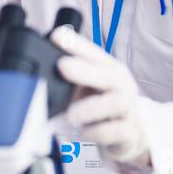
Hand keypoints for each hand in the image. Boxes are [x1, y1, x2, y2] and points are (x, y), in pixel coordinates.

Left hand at [50, 26, 149, 166]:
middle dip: (85, 69)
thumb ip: (71, 78)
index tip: (56, 37)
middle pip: (110, 74)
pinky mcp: (130, 132)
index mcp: (110, 70)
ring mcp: (129, 109)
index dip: (76, 44)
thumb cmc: (103, 107)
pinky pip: (118, 130)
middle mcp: (122, 86)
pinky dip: (98, 131)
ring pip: (116, 103)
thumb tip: (42, 70)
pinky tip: (85, 132)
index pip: (95, 53)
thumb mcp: (88, 88)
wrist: (129, 136)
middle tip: (62, 67)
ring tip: (72, 115)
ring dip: (91, 108)